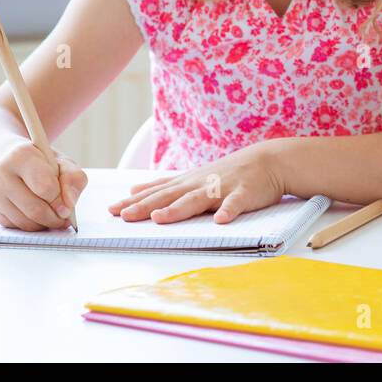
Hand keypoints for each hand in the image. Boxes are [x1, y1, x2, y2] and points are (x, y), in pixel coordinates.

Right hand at [0, 139, 85, 230]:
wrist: (14, 163)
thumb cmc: (42, 163)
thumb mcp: (64, 162)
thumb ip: (73, 177)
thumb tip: (69, 202)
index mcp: (21, 155)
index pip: (44, 187)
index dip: (60, 200)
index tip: (68, 206)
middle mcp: (1, 174)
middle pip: (34, 209)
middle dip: (55, 218)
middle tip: (64, 217)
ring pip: (25, 222)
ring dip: (45, 224)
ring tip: (54, 215)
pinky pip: (16, 227)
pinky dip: (32, 226)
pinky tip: (38, 216)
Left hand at [107, 141, 284, 224]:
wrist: (270, 160)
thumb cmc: (230, 172)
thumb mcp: (195, 176)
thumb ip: (166, 184)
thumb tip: (135, 189)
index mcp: (188, 182)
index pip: (157, 192)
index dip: (134, 202)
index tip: (112, 210)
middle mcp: (201, 184)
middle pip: (170, 196)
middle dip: (146, 206)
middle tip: (124, 216)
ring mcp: (222, 188)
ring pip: (197, 199)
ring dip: (178, 209)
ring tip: (160, 218)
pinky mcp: (245, 193)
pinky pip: (236, 203)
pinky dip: (229, 210)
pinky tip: (221, 221)